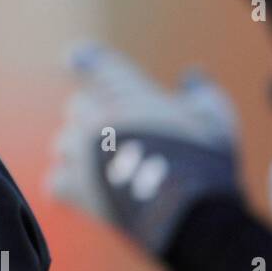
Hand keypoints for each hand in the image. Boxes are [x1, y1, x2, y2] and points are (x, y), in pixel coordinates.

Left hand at [47, 42, 243, 256]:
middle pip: (77, 106)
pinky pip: (56, 181)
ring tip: (108, 171)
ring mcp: (80, 150)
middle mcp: (97, 115)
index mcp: (127, 92)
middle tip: (115, 140)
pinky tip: (91, 195)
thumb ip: (200, 93)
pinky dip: (70, 189)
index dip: (84, 59)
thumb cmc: (205, 161)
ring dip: (79, 155)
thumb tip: (191, 76)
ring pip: (63, 143)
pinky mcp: (72, 185)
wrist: (190, 212)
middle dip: (92, 120)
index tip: (75, 58)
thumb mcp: (215, 119)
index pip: (93, 62)